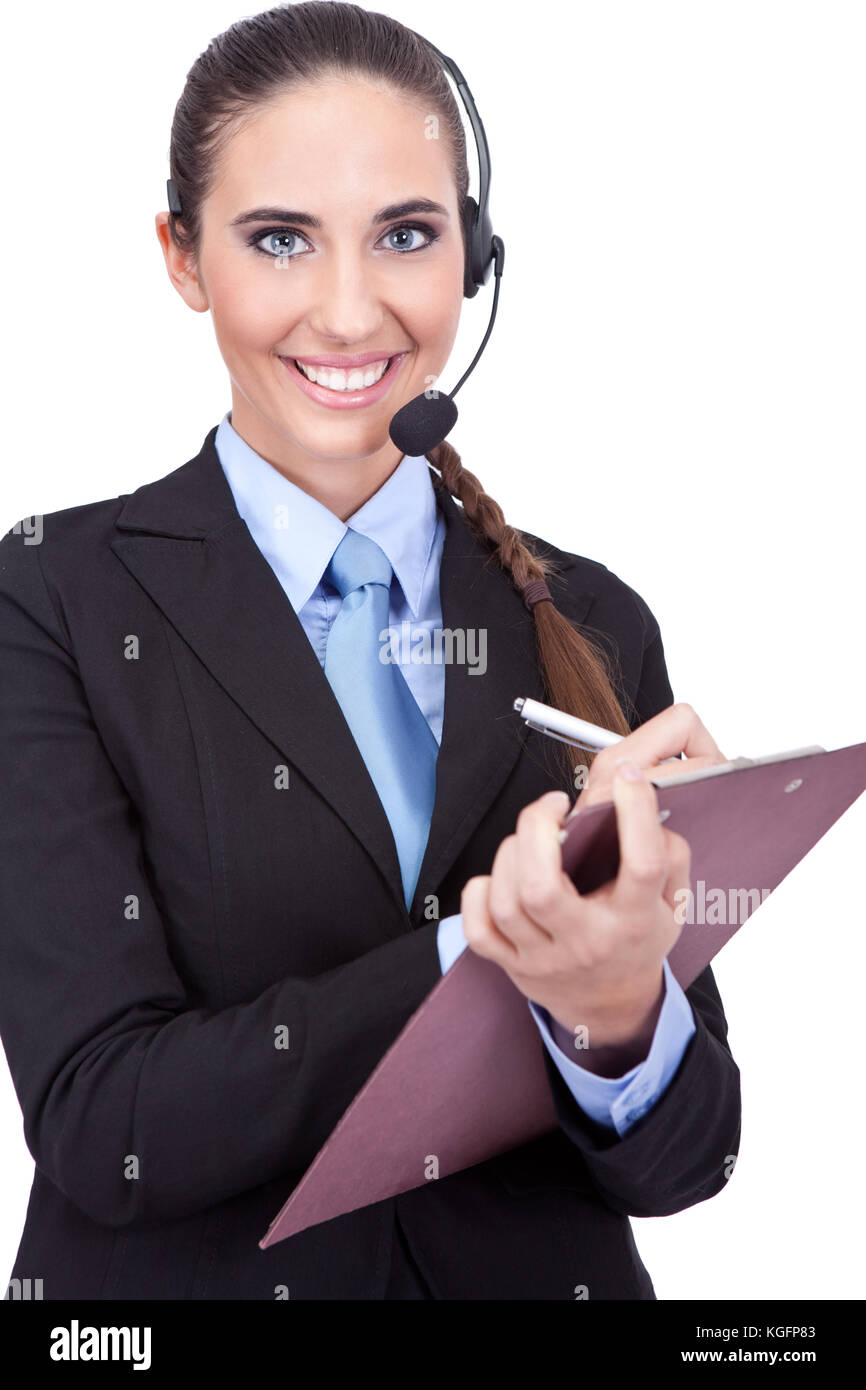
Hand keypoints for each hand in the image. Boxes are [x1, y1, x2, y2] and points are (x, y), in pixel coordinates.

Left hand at [461, 712, 715, 1071]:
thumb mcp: (674, 903)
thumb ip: (671, 854)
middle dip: (537, 830)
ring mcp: (543, 957)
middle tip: (552, 805)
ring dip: (510, 854)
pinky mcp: (511, 964)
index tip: (627, 778)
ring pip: (507, 902)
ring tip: (529, 837)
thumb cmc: (637, 940)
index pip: (641, 865)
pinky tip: (499, 876)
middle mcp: (587, 941)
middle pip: (543, 888)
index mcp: (635, 921)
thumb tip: (644, 804)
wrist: (611, 1007)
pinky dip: (479, 893)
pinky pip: (478, 929)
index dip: (635, 813)